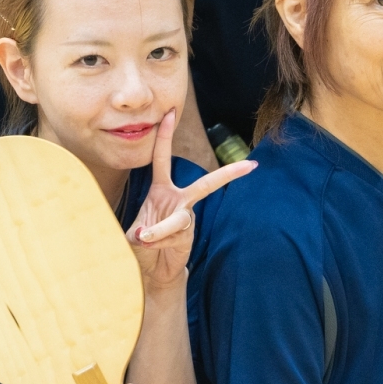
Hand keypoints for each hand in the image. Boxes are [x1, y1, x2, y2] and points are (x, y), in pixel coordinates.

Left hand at [128, 108, 256, 289]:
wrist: (152, 269)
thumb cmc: (142, 244)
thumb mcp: (131, 232)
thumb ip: (138, 231)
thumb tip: (146, 233)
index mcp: (161, 190)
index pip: (162, 158)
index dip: (165, 136)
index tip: (170, 113)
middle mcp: (178, 200)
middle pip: (206, 185)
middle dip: (228, 174)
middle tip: (250, 165)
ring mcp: (186, 218)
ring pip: (178, 219)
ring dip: (159, 230)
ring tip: (144, 238)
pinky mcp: (189, 237)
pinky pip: (173, 236)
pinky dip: (157, 242)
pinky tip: (150, 247)